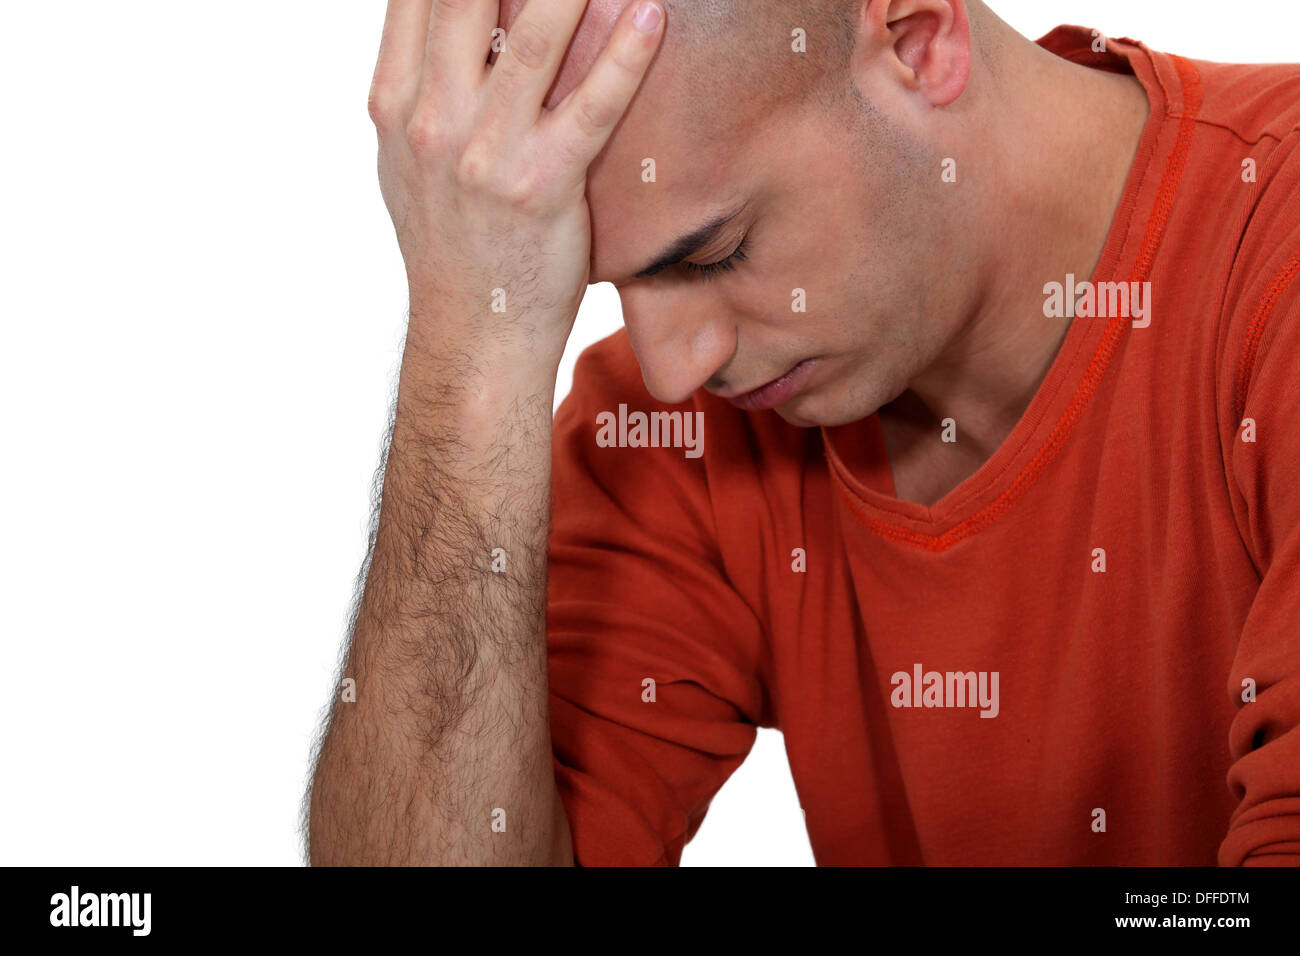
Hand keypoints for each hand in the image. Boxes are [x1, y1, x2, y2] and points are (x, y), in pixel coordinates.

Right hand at [367, 0, 665, 364]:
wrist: (471, 332)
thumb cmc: (450, 245)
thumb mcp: (407, 160)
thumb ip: (421, 86)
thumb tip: (439, 22)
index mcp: (394, 99)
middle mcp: (430, 116)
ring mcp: (482, 152)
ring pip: (536, 33)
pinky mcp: (538, 187)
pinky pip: (589, 106)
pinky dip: (624, 55)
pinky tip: (649, 15)